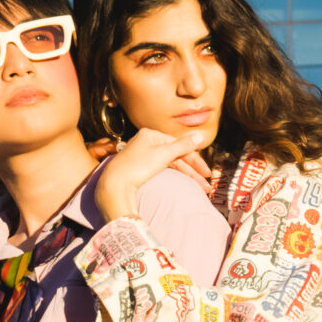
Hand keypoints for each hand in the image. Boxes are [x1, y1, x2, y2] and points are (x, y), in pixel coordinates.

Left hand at [90, 132, 217, 189]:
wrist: (114, 186)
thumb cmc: (137, 167)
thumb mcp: (163, 154)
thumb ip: (183, 146)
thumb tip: (200, 136)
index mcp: (151, 134)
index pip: (179, 145)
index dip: (195, 159)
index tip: (206, 172)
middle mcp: (147, 142)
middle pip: (176, 155)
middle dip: (193, 171)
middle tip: (206, 183)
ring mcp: (144, 156)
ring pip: (171, 164)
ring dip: (187, 176)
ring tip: (201, 187)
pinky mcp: (141, 168)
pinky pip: (164, 169)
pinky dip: (176, 175)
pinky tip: (185, 181)